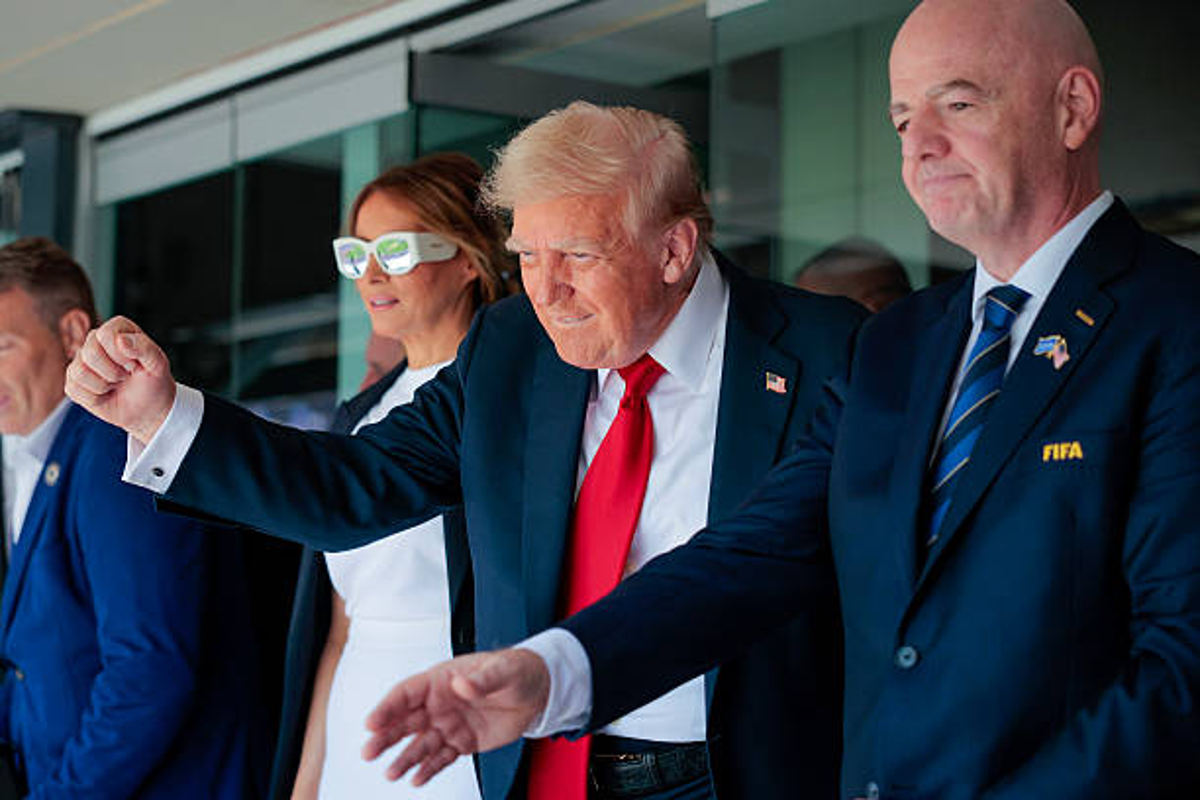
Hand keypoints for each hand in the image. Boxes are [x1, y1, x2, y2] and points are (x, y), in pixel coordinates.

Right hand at [65, 316, 175, 444]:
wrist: (148, 407)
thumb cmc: (153, 382)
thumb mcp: (158, 365)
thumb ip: (145, 348)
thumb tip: (121, 340)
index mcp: (118, 329)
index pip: (105, 334)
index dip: (120, 354)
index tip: (134, 364)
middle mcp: (95, 340)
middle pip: (90, 353)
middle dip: (113, 372)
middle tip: (126, 376)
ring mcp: (81, 360)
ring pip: (80, 372)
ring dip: (104, 386)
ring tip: (116, 384)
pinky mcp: (73, 381)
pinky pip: (73, 389)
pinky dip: (94, 398)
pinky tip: (106, 394)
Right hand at [363, 648, 549, 785]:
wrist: (537, 692)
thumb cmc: (517, 671)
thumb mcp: (503, 670)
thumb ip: (482, 679)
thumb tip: (462, 685)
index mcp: (442, 679)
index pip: (407, 693)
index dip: (388, 707)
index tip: (372, 722)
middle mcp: (440, 704)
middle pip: (405, 721)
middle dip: (385, 736)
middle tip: (369, 751)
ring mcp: (449, 724)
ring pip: (420, 744)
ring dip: (404, 758)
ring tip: (391, 773)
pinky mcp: (462, 743)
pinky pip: (441, 758)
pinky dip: (429, 769)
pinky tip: (417, 778)